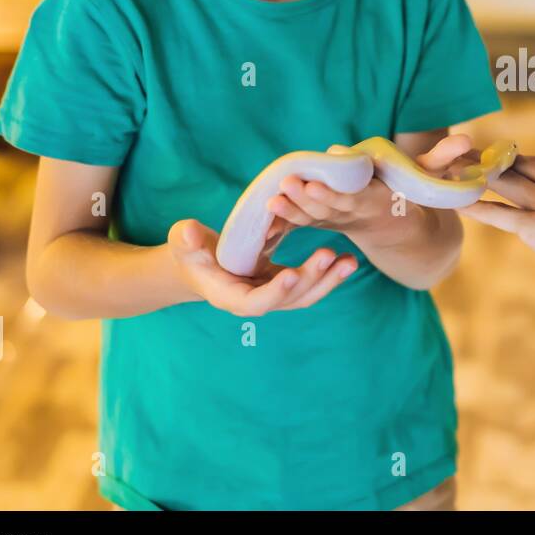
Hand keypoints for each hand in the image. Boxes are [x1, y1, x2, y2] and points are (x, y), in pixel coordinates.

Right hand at [165, 217, 356, 316]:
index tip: (291, 275)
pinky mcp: (286, 286)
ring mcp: (273, 296)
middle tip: (328, 254)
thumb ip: (186, 239)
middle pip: (288, 299)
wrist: (203, 263)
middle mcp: (255, 301)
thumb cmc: (190, 252)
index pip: (255, 302)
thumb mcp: (184, 243)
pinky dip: (330, 275)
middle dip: (310, 278)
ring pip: (305, 295)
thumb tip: (188, 231)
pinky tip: (348, 261)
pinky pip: (311, 284)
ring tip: (350, 261)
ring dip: (329, 280)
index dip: (274, 292)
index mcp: (229, 296)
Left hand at [263, 133, 474, 248]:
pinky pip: (304, 222)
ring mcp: (340, 223)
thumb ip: (442, 159)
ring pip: (314, 219)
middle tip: (285, 188)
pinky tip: (267, 208)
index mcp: (379, 204)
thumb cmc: (414, 196)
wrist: (402, 231)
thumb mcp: (428, 178)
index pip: (355, 200)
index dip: (334, 195)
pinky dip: (287, 218)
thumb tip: (465, 140)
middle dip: (307, 201)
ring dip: (292, 210)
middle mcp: (357, 216)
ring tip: (271, 201)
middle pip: (330, 210)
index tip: (314, 184)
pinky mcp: (326, 222)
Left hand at [458, 154, 534, 303]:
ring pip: (506, 182)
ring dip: (475, 172)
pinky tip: (456, 200)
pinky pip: (501, 213)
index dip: (521, 161)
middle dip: (491, 158)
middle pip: (520, 166)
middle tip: (465, 150)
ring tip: (450, 165)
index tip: (503, 156)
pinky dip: (475, 205)